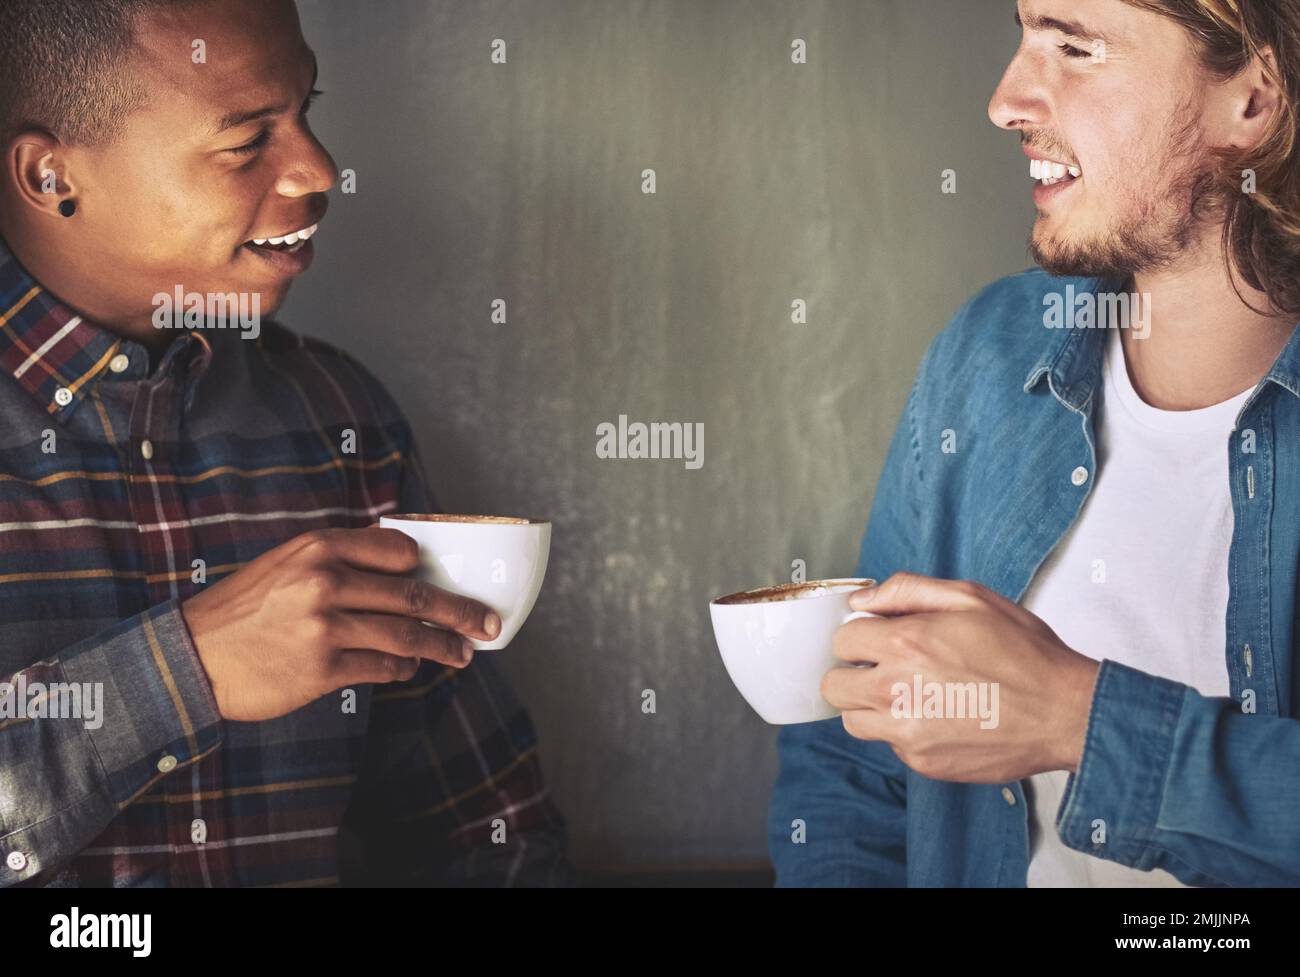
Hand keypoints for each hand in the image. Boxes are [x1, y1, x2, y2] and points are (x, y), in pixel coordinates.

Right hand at [181, 527, 501, 721]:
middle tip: (489, 622)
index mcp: (319, 546)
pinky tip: (410, 669)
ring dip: (443, 646)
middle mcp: (325, 581)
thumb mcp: (284, 564)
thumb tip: (401, 566)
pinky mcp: (322, 670)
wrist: (188, 658)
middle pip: (414, 595)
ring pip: (406, 635)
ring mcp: (325, 627)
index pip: (399, 550)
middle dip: (460, 611)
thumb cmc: (242, 611)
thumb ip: (337, 560)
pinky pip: (382, 668)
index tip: (445, 579)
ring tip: (464, 653)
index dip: (424, 568)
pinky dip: (403, 669)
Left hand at [821, 572, 1100, 782]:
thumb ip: (907, 590)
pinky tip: (938, 716)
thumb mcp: (970, 598)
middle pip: (834, 686)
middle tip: (885, 667)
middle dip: (854, 672)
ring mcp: (907, 733)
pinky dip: (903, 731)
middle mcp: (896, 690)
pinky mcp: (923, 762)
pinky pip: (889, 745)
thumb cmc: (1023, 651)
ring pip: (853, 721)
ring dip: (870, 706)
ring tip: (907, 693)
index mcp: (905, 643)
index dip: (860, 635)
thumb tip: (861, 601)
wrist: (1065, 712)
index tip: (880, 638)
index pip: (841, 640)